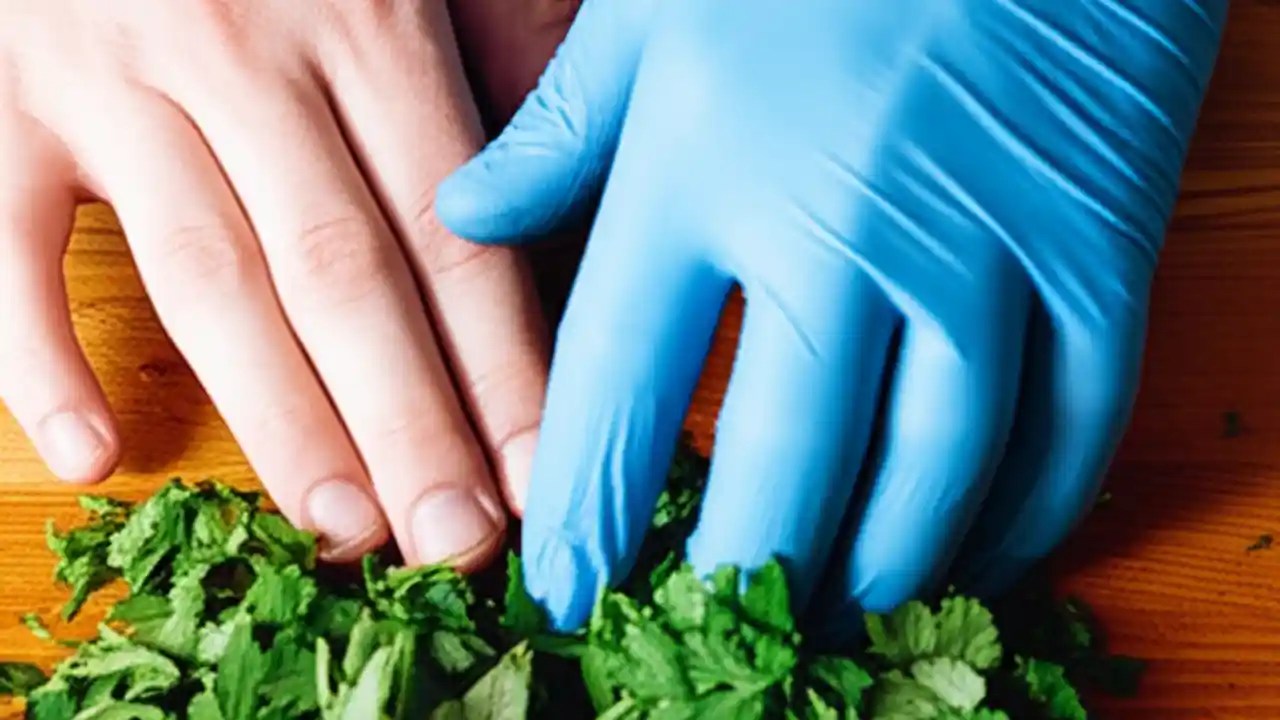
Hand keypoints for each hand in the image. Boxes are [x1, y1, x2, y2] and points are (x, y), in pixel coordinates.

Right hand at [0, 0, 567, 567]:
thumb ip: (491, 51)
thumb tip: (561, 187)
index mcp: (368, 20)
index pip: (451, 233)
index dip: (500, 366)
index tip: (537, 476)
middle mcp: (244, 53)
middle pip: (342, 275)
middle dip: (408, 424)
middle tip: (457, 542)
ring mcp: (112, 75)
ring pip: (209, 278)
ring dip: (279, 418)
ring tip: (343, 530)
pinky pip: (3, 239)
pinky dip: (36, 353)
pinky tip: (92, 456)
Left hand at [438, 0, 1226, 629]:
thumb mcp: (657, 4)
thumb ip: (559, 125)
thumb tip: (462, 216)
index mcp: (705, 166)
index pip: (615, 386)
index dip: (583, 512)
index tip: (565, 593)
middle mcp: (836, 225)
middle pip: (780, 464)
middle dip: (737, 574)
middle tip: (711, 635)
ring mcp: (980, 245)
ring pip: (933, 467)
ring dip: (881, 563)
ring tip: (837, 613)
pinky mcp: (1098, 248)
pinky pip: (1073, 419)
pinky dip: (1029, 508)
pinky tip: (980, 552)